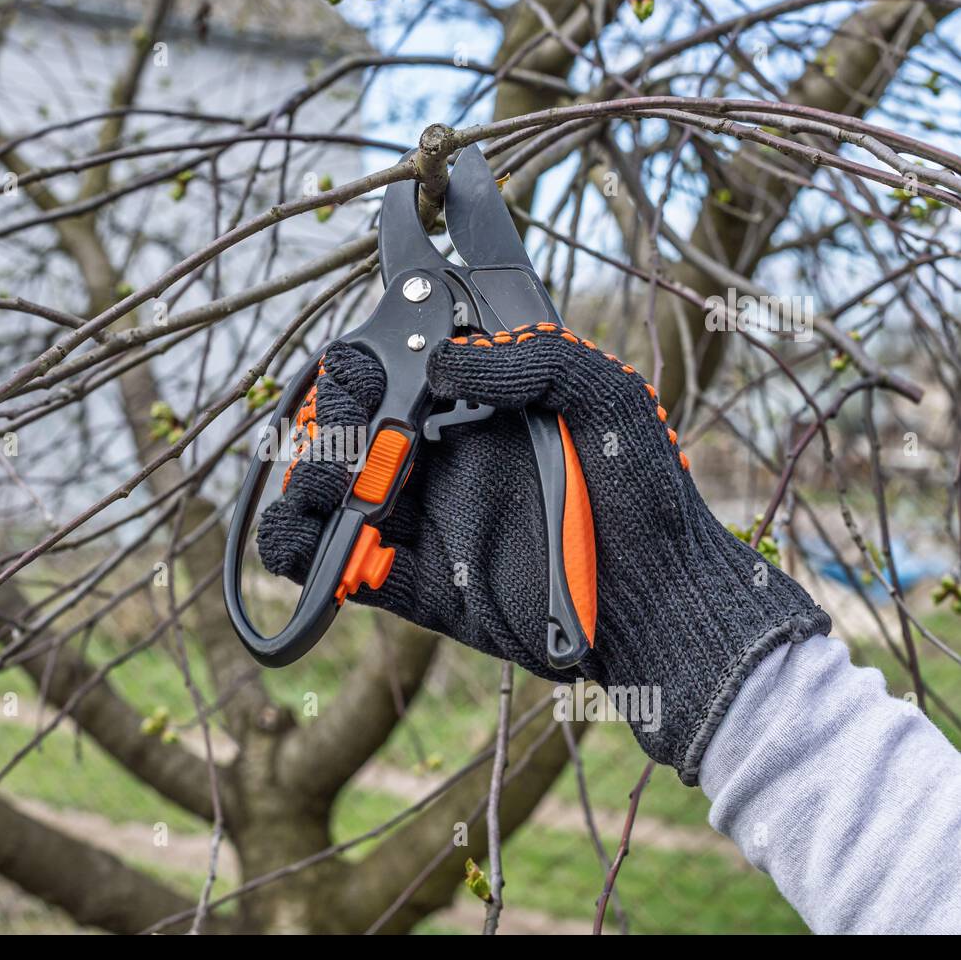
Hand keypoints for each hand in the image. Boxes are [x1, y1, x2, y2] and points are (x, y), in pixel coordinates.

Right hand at [257, 321, 829, 783]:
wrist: (659, 602)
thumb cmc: (645, 491)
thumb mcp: (609, 397)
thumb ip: (535, 358)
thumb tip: (438, 358)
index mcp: (473, 409)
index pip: (391, 369)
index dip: (362, 362)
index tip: (363, 368)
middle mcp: (437, 460)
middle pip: (345, 428)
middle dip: (329, 424)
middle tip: (353, 443)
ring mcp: (421, 522)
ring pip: (328, 493)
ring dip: (306, 483)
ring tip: (333, 491)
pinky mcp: (415, 584)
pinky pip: (338, 566)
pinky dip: (301, 553)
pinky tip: (307, 543)